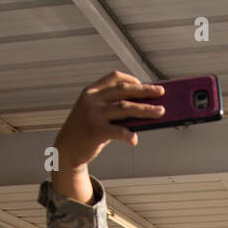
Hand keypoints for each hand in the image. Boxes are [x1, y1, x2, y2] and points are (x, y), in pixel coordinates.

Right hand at [52, 71, 164, 202]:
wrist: (66, 149)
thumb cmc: (86, 130)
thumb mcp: (95, 113)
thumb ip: (114, 109)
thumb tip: (143, 110)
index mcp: (91, 91)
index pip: (114, 78)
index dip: (131, 79)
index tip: (144, 84)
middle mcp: (92, 99)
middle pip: (124, 90)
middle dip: (145, 90)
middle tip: (161, 92)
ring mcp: (93, 114)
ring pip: (125, 108)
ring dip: (145, 110)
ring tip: (160, 112)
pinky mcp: (95, 131)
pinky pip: (118, 131)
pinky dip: (129, 135)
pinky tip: (135, 139)